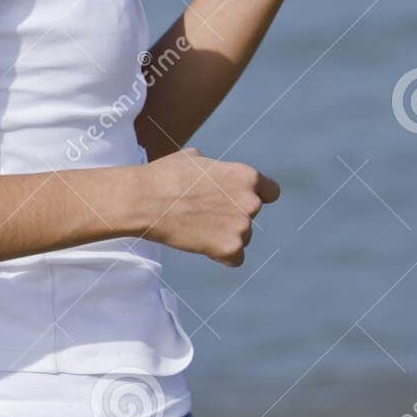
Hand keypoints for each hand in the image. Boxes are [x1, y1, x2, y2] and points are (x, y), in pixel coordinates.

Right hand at [138, 146, 279, 267]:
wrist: (144, 200)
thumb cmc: (165, 175)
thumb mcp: (195, 158)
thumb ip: (216, 168)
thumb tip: (212, 171)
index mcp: (247, 176)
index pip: (271, 192)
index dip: (256, 196)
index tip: (239, 202)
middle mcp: (251, 201)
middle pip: (251, 215)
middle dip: (232, 215)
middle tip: (203, 214)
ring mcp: (242, 226)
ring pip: (242, 237)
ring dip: (224, 235)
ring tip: (195, 226)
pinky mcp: (230, 248)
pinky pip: (235, 258)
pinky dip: (220, 255)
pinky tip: (200, 243)